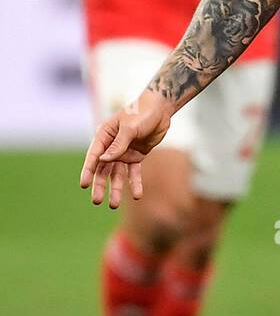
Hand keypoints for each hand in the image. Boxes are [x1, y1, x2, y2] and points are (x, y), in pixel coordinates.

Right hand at [80, 89, 173, 208]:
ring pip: (116, 174)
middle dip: (99, 185)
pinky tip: (136, 195)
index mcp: (104, 135)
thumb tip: (103, 160)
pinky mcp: (136, 156)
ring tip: (113, 205)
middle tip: (96, 201)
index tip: (83, 184)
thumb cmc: (141, 113)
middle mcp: (111, 145)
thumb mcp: (129, 128)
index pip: (93, 156)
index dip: (88, 171)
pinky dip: (134, 183)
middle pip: (102, 169)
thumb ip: (118, 145)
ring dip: (115, 189)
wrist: (160, 110)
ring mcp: (123, 152)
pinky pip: (133, 172)